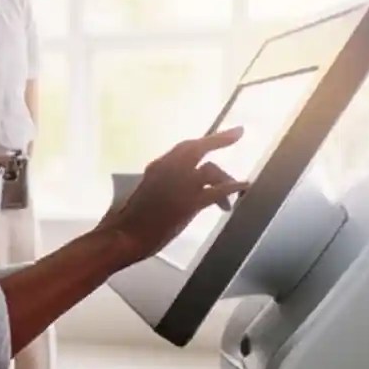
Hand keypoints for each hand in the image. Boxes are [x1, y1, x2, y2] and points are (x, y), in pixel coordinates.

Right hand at [98, 127, 249, 263]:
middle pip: (198, 148)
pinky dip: (234, 188)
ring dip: (225, 177)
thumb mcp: (140, 194)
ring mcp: (181, 184)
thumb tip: (172, 189)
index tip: (223, 132)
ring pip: (211, 170)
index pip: (184, 148)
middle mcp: (169, 168)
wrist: (124, 236)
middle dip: (219, 140)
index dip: (206, 139)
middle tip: (236, 133)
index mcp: (156, 168)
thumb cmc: (124, 220)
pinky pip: (218, 191)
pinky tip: (244, 187)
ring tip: (236, 189)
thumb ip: (158, 186)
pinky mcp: (190, 202)